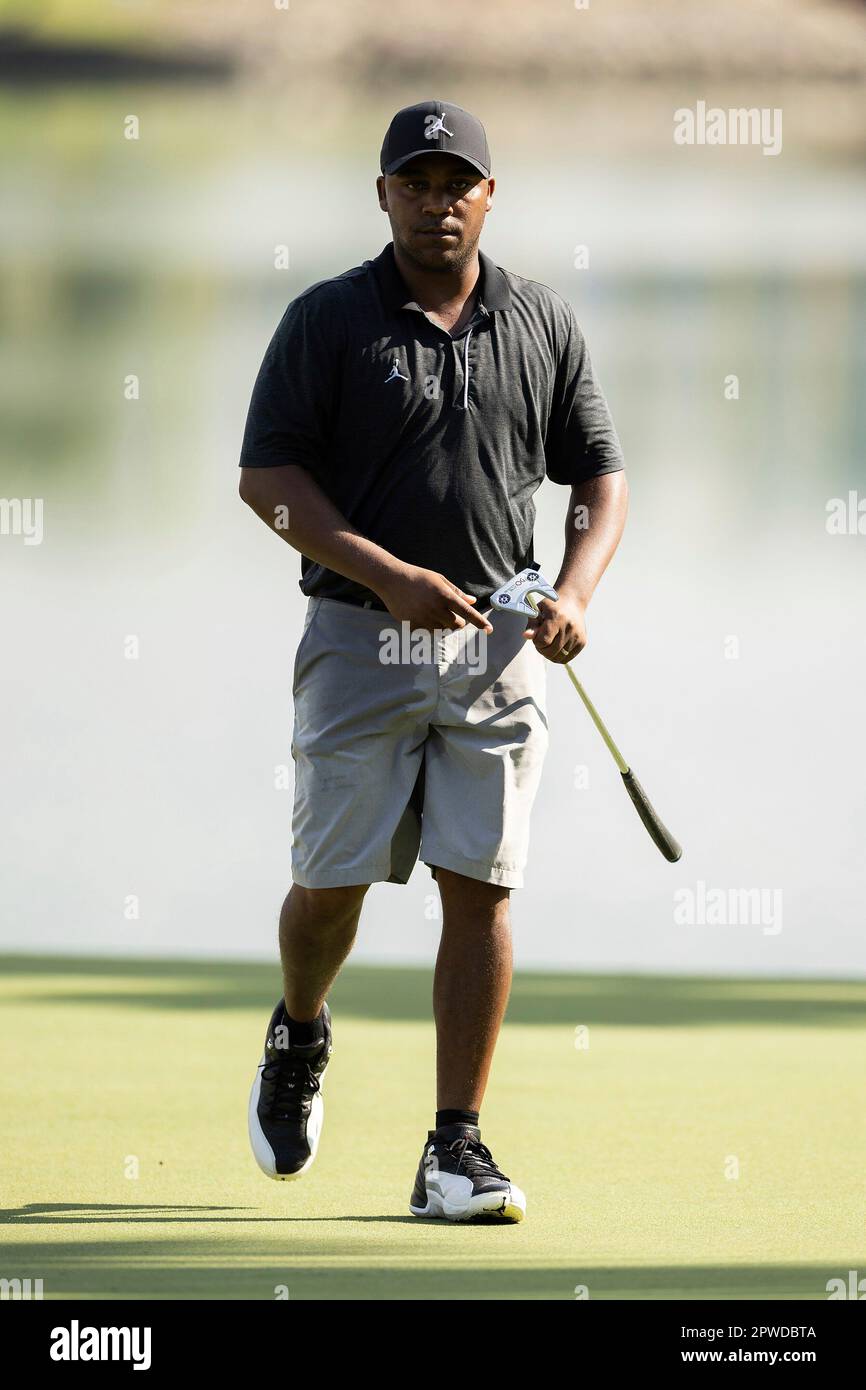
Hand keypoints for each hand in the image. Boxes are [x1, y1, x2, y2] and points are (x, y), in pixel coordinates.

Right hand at [376, 564, 492, 632]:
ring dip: (443, 625)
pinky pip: (428, 632)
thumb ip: (457, 592)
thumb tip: (472, 602)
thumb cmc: (418, 578)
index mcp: (444, 595)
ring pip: (443, 630)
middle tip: (450, 613)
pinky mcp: (413, 625)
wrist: (391, 580)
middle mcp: (435, 608)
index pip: (467, 612)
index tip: (489, 630)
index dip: (479, 621)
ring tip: (433, 611)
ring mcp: (424, 618)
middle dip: (458, 621)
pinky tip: (421, 614)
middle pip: (456, 625)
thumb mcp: (439, 580)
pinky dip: (429, 627)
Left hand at [523, 593, 586, 661]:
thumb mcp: (539, 610)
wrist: (573, 603)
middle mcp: (570, 628)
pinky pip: (566, 659)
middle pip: (550, 651)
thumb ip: (532, 624)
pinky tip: (556, 646)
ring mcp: (577, 636)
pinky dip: (558, 656)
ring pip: (557, 658)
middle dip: (541, 649)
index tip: (537, 635)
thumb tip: (526, 636)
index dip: (536, 641)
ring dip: (549, 654)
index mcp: (558, 618)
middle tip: (541, 640)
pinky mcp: (582, 642)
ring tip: (549, 643)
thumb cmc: (552, 607)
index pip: (543, 641)